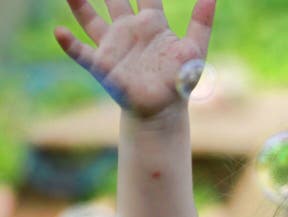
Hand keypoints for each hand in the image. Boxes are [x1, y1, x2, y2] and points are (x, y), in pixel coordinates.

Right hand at [54, 0, 215, 117]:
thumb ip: (201, 23)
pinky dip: (69, 44)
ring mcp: (113, 46)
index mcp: (151, 23)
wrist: (164, 109)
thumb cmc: (179, 79)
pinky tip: (60, 31)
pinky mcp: (103, 65)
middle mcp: (128, 29)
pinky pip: (81, 52)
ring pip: (90, 19)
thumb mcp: (194, 50)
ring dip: (79, 5)